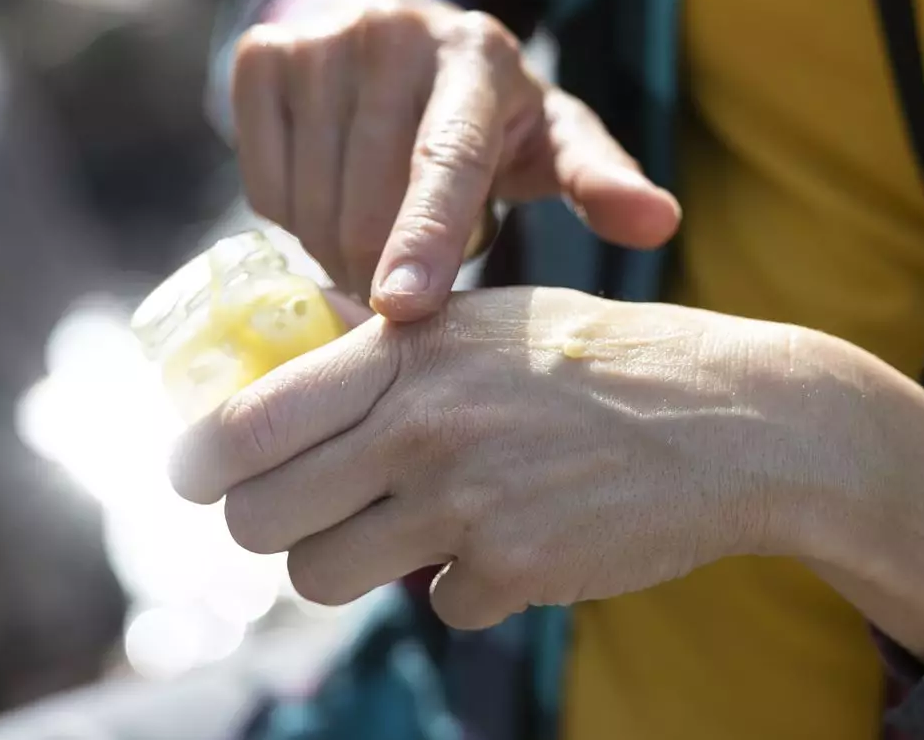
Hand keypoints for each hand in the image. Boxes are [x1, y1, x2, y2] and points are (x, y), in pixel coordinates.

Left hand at [171, 288, 808, 629]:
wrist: (729, 419)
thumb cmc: (599, 360)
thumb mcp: (484, 319)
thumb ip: (384, 342)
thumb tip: (280, 355)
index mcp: (404, 348)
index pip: (247, 422)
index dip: (201, 461)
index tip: (194, 475)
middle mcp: (420, 423)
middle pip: (260, 519)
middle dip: (267, 527)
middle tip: (297, 517)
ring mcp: (464, 502)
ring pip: (322, 576)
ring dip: (350, 564)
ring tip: (402, 530)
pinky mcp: (512, 571)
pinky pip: (434, 604)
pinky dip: (464, 585)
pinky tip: (514, 538)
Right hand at [229, 0, 679, 320]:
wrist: (399, 42)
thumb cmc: (492, 118)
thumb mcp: (553, 141)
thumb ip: (602, 181)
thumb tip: (659, 221)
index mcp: (479, 53)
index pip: (448, 160)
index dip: (427, 237)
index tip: (402, 308)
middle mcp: (394, 30)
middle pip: (369, 199)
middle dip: (384, 271)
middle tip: (411, 289)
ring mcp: (319, 36)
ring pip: (309, 201)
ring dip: (338, 248)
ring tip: (379, 231)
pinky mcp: (261, 52)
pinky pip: (264, 184)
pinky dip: (293, 216)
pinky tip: (331, 194)